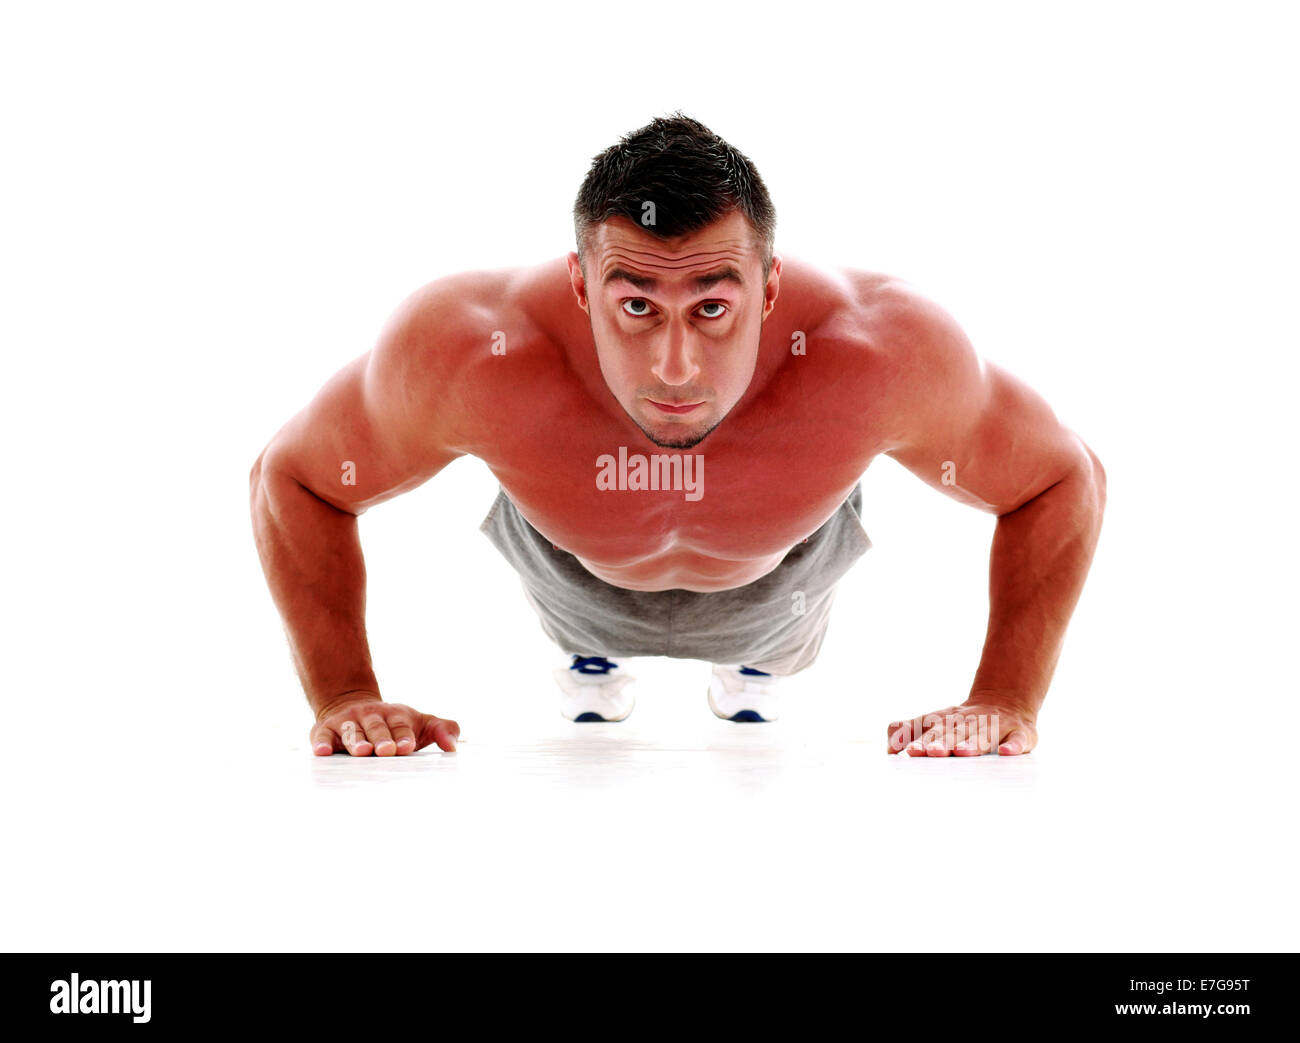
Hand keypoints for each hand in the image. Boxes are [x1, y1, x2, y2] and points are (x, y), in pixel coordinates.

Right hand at [310, 694, 459, 755]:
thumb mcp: (421, 723)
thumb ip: (443, 730)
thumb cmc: (394, 725)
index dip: (404, 735)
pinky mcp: (325, 731)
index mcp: (395, 715)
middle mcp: (371, 716)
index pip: (401, 725)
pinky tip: (322, 752)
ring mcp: (347, 722)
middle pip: (377, 728)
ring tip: (361, 752)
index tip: (408, 746)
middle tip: (387, 751)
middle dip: (382, 739)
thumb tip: (454, 748)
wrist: (354, 706)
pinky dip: (321, 744)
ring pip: (351, 732)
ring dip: (355, 741)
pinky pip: (322, 737)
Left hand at [886, 699, 1037, 755]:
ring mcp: (996, 726)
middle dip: (943, 742)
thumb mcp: (935, 720)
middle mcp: (970, 721)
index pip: (932, 729)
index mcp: (948, 719)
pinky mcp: (1021, 732)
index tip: (910, 752)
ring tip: (962, 752)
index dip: (921, 739)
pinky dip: (1014, 745)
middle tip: (931, 753)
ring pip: (984, 735)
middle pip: (956, 732)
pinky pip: (1019, 739)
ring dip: (973, 743)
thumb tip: (889, 749)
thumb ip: (909, 730)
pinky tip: (1006, 752)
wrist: (1006, 701)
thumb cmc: (963, 721)